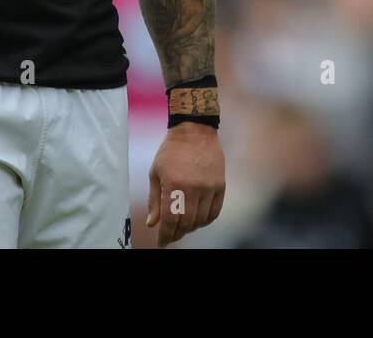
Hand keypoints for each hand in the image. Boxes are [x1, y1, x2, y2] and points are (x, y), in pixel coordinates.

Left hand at [146, 123, 224, 246]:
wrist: (195, 130)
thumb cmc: (171, 151)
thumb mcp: (155, 173)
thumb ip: (154, 200)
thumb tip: (152, 223)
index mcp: (174, 185)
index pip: (170, 220)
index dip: (165, 235)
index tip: (162, 242)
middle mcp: (193, 188)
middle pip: (186, 223)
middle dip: (177, 233)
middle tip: (171, 235)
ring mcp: (209, 187)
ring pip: (201, 220)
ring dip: (191, 227)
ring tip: (183, 226)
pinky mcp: (220, 185)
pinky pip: (215, 211)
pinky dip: (206, 220)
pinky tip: (198, 219)